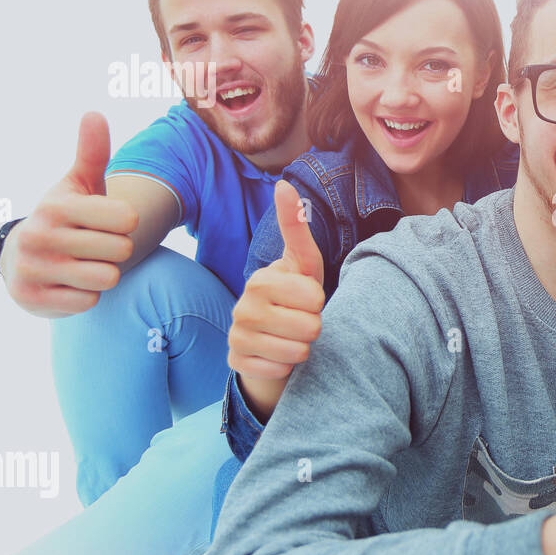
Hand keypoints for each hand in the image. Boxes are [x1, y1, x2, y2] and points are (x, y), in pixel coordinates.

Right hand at [0, 112, 138, 316]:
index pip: (127, 219)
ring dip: (104, 274)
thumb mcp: (79, 185)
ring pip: (108, 278)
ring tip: (84, 264)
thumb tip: (94, 113)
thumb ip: (92, 153)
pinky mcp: (34, 299)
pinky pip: (90, 301)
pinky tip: (69, 283)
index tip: (108, 221)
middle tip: (93, 246)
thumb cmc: (66, 218)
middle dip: (116, 250)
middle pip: (121, 250)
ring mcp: (34, 269)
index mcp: (56, 206)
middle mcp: (40, 236)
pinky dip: (87, 294)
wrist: (22, 260)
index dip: (126, 223)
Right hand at [228, 180, 325, 418]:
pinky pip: (280, 370)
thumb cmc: (294, 296)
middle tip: (301, 321)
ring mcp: (237, 335)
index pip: (314, 297)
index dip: (318, 301)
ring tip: (292, 337)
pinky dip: (286, 366)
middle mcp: (243, 306)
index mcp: (261, 279)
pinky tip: (278, 355)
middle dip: (314, 327)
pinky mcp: (238, 362)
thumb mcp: (302, 263)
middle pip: (310, 326)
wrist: (271, 337)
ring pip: (297, 351)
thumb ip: (296, 227)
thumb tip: (283, 184)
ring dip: (303, 348)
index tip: (306, 299)